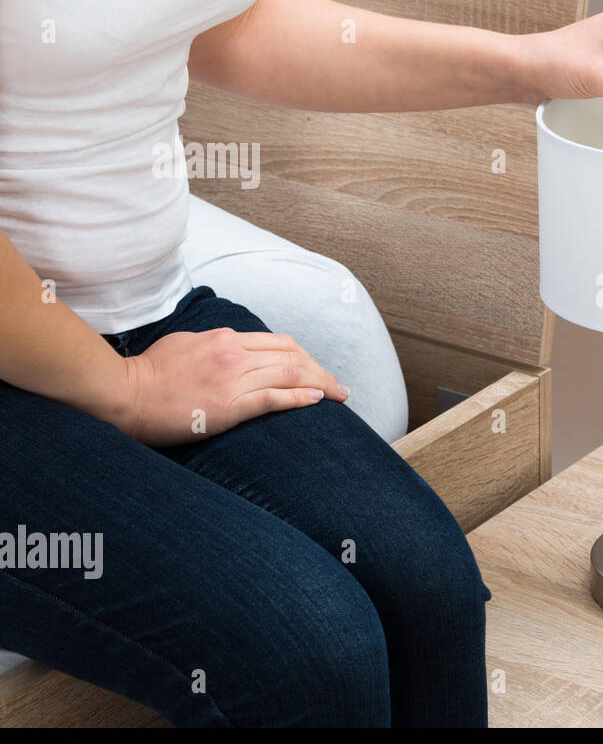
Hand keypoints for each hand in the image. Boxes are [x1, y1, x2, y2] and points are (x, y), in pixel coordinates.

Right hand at [118, 328, 348, 446]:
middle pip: (293, 356)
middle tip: (339, 388)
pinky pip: (273, 398)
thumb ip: (215, 345)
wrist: (122, 394)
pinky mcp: (228, 405)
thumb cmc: (149, 373)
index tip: (319, 370)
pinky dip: (299, 398)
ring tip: (339, 395)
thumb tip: (234, 347)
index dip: (306, 356)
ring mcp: (232, 378)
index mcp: (225, 338)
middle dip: (321, 371)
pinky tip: (316, 401)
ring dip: (320, 384)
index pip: (279, 343)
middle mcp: (233, 353)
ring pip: (290, 374)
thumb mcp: (186, 343)